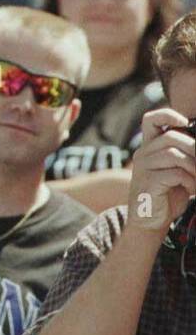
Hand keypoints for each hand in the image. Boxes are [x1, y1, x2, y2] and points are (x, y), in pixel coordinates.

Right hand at [126, 109, 195, 232]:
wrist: (150, 219)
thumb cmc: (167, 194)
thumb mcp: (177, 170)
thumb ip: (185, 156)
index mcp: (149, 147)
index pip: (151, 120)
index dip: (167, 115)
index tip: (184, 121)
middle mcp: (143, 154)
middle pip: (171, 137)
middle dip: (194, 148)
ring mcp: (144, 167)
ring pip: (174, 155)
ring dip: (195, 167)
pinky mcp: (148, 182)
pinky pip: (175, 173)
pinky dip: (190, 181)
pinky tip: (192, 189)